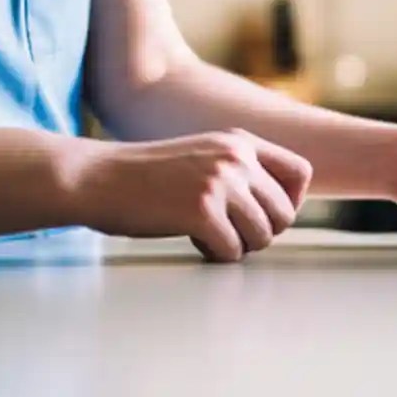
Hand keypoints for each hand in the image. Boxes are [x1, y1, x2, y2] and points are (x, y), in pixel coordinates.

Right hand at [70, 130, 312, 261]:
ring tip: (206, 233)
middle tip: (227, 231)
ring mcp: (220, 182)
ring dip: (237, 246)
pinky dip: (214, 255)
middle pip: (285, 215)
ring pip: (263, 237)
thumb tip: (284, 211)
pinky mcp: (201, 211)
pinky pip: (233, 252)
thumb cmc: (146, 175)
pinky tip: (192, 240)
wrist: (95, 178)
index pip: (301, 172)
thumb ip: (241, 170)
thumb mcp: (203, 155)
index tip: (264, 215)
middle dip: (260, 233)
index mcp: (240, 141)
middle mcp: (236, 158)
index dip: (290, 202)